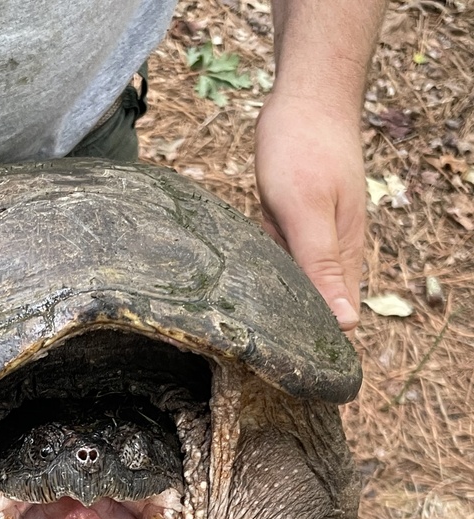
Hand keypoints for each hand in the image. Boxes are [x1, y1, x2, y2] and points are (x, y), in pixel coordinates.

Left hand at [255, 92, 365, 330]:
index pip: (338, 318)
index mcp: (344, 255)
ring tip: (236, 324)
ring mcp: (307, 238)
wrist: (303, 95)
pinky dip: (255, 269)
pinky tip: (233, 284)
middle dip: (285, 325)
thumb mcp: (308, 212)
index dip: (316, 341)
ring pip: (288, 284)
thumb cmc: (306, 148)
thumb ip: (322, 266)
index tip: (284, 361)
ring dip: (267, 298)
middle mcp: (330, 252)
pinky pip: (272, 258)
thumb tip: (346, 323)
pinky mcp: (287, 224)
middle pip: (311, 306)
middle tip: (249, 350)